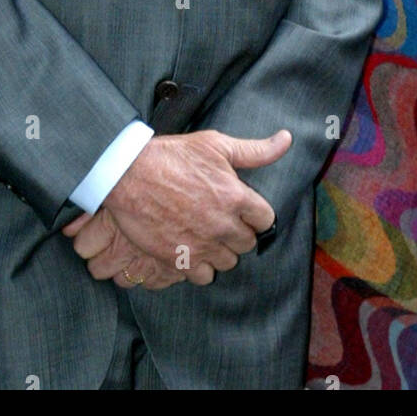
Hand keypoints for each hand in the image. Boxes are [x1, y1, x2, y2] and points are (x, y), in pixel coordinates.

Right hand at [63, 128, 290, 286]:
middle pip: (248, 244)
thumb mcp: (216, 145)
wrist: (129, 174)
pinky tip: (192, 248)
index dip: (256, 214)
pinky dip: (200, 266)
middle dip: (238, 232)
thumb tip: (287, 139)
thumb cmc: (172, 155)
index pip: (266, 220)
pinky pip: (204, 276)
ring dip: (221, 251)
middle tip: (222, 220)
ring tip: (206, 234)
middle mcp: (223, 225)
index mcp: (236, 197)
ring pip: (227, 262)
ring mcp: (202, 245)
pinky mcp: (180, 259)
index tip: (244, 210)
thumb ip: (256, 150)